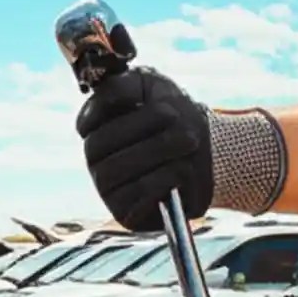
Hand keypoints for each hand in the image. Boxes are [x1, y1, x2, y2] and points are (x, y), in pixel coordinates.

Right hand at [75, 67, 213, 230]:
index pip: (85, 119)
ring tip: (190, 141)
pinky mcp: (124, 211)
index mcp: (96, 129)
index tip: (138, 98)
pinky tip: (183, 170)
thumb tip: (108, 93)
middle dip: (143, 125)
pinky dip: (165, 176)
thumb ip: (123, 85)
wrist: (212, 155)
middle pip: (100, 142)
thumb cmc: (176, 118)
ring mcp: (105, 187)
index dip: (107, 106)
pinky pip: (137, 192)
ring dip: (159, 149)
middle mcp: (95, 159)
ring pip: (115, 168)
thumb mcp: (152, 87)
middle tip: (178, 118)